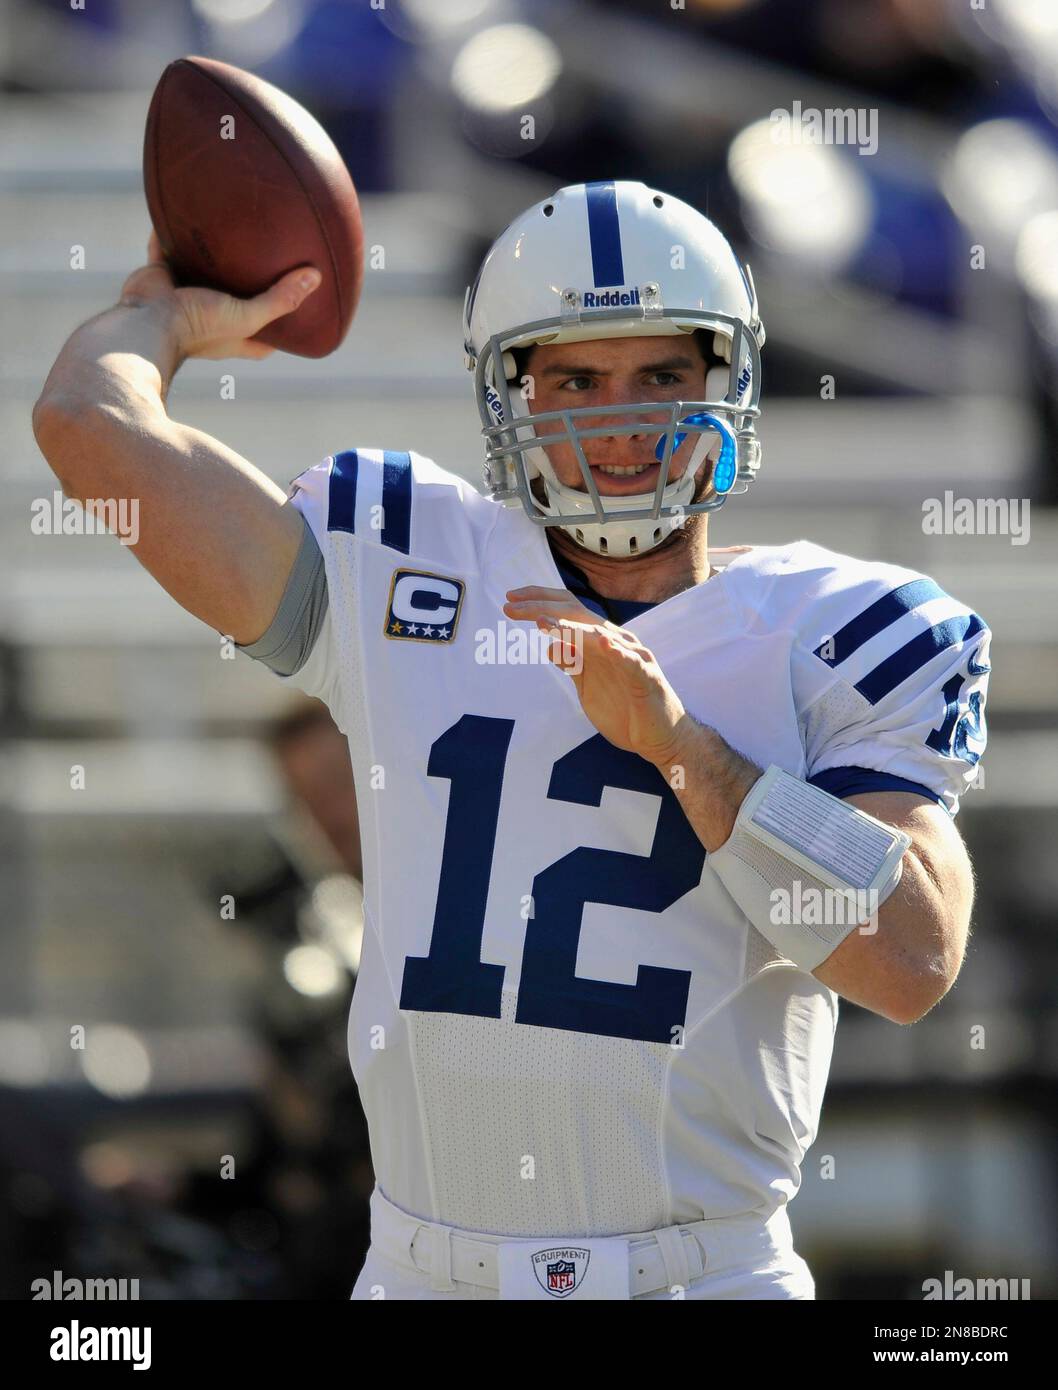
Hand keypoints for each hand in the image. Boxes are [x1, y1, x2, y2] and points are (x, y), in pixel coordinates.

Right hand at [118, 231, 321, 362]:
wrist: (146, 321)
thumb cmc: (198, 326)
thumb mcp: (248, 317)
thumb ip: (280, 300)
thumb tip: (315, 276)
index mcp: (235, 336)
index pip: (268, 334)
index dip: (285, 323)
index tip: (300, 303)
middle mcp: (212, 317)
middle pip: (239, 298)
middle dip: (252, 283)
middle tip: (272, 259)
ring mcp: (186, 295)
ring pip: (206, 271)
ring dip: (216, 256)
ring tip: (233, 230)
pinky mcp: (162, 276)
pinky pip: (170, 248)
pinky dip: (176, 233)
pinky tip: (187, 210)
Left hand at [502, 585, 686, 763]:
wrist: (660, 739)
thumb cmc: (626, 711)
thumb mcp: (587, 687)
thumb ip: (572, 665)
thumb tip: (550, 646)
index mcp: (598, 642)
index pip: (568, 610)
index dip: (539, 602)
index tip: (509, 602)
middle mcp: (615, 642)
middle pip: (577, 613)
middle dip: (542, 607)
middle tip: (511, 606)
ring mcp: (632, 657)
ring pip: (599, 634)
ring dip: (570, 627)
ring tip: (543, 623)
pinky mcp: (646, 678)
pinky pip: (630, 662)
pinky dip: (616, 652)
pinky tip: (600, 644)